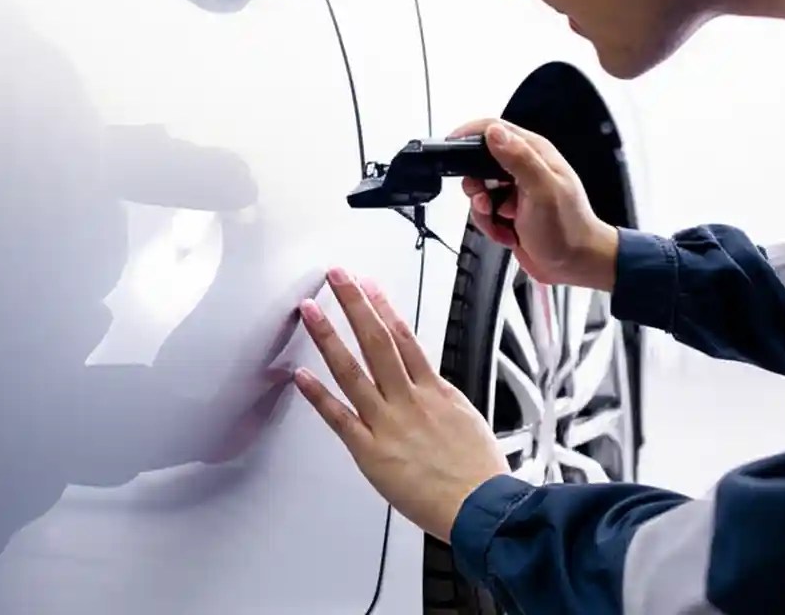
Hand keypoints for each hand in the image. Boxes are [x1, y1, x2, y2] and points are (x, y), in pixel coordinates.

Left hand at [294, 267, 512, 542]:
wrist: (484, 508)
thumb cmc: (479, 473)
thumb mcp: (467, 421)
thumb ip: (442, 401)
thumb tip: (432, 389)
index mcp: (435, 391)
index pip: (404, 337)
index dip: (383, 307)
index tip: (369, 286)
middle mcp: (409, 400)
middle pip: (377, 340)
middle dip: (355, 304)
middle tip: (337, 277)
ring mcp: (388, 423)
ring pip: (354, 370)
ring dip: (329, 336)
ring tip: (311, 310)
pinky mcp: (372, 452)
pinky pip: (340, 419)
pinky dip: (318, 396)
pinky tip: (301, 376)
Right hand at [448, 118, 619, 290]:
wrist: (575, 264)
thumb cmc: (568, 228)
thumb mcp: (542, 191)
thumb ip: (519, 159)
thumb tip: (494, 133)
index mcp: (535, 153)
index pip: (496, 129)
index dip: (470, 135)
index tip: (453, 148)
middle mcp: (524, 169)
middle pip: (479, 163)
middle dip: (474, 185)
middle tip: (484, 200)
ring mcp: (516, 191)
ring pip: (479, 191)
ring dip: (482, 210)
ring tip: (500, 221)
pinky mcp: (509, 211)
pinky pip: (484, 212)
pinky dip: (489, 225)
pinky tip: (507, 232)